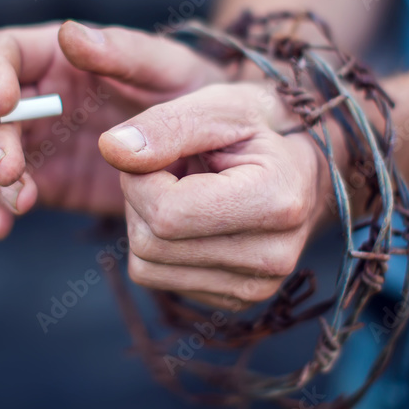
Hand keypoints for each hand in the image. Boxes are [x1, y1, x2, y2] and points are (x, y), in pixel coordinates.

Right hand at [0, 20, 225, 238]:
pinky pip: (7, 195)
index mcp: (60, 57)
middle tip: (11, 171)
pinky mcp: (48, 183)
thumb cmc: (194, 92)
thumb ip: (123, 52)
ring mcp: (41, 143)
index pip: (4, 51)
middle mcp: (41, 97)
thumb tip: (69, 34)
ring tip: (21, 201)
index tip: (3, 102)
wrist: (214, 152)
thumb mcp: (168, 67)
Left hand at [99, 82, 328, 310]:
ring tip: (185, 190)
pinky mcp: (234, 301)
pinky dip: (159, 244)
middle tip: (173, 167)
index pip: (167, 213)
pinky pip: (156, 278)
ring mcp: (255, 288)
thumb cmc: (256, 128)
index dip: (141, 176)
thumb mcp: (217, 107)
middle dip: (142, 197)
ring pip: (145, 266)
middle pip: (151, 243)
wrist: (297, 167)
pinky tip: (191, 218)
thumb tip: (111, 149)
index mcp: (277, 202)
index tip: (161, 151)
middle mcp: (273, 258)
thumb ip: (165, 125)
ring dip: (146, 221)